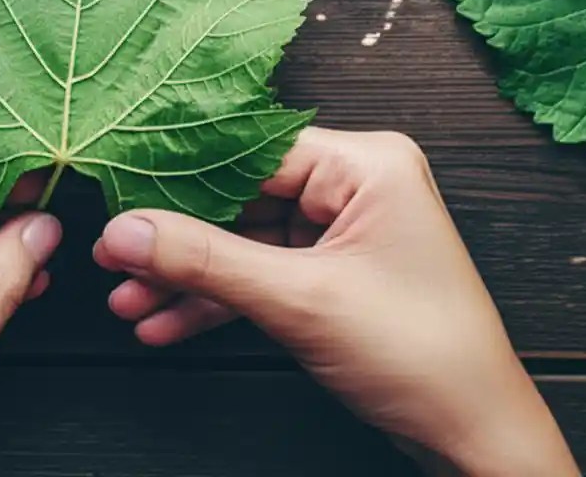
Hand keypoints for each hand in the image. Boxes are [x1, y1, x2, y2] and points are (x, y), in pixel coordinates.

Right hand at [93, 127, 578, 476]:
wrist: (473, 434)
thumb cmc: (420, 355)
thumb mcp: (299, 299)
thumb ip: (205, 260)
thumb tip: (125, 230)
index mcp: (367, 164)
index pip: (251, 152)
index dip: (179, 178)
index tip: (118, 201)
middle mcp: (356, 186)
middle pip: (241, 198)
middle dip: (176, 240)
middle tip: (112, 259)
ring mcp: (343, 233)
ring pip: (243, 243)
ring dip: (188, 277)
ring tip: (128, 301)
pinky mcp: (332, 275)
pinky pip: (260, 275)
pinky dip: (217, 301)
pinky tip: (166, 323)